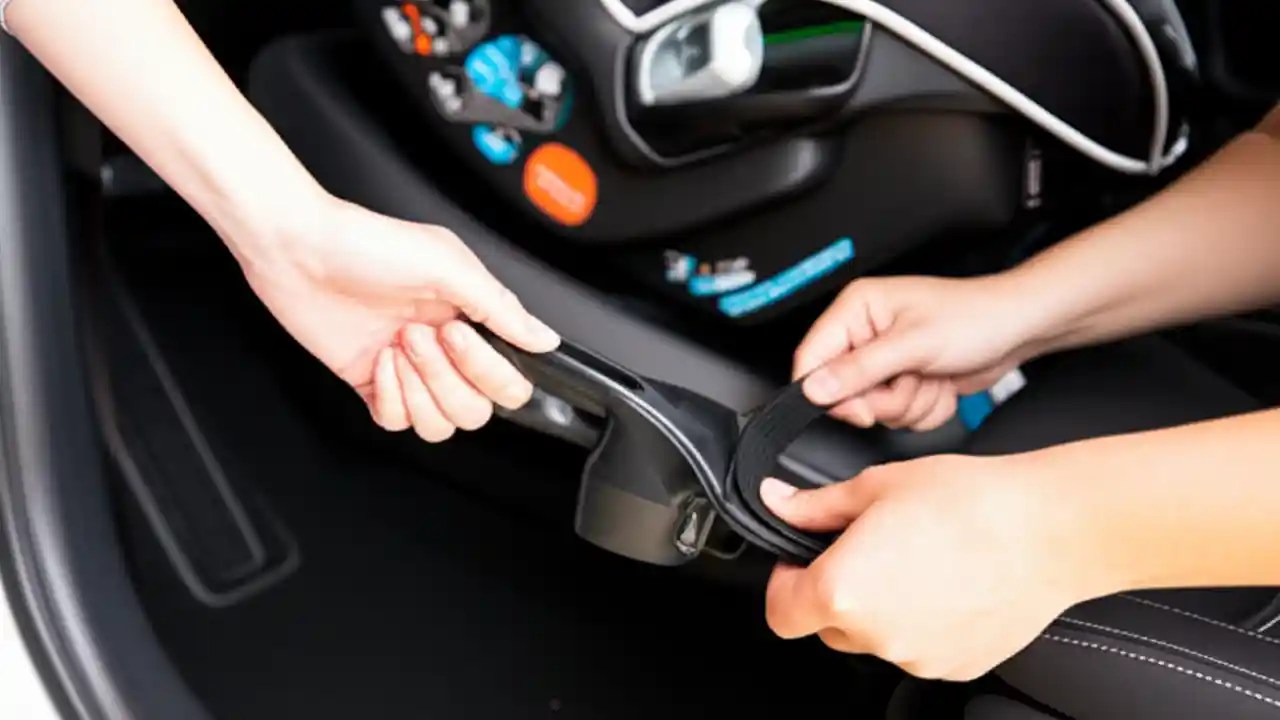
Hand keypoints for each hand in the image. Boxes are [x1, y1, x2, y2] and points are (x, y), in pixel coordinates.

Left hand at [235, 193, 559, 440]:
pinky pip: (398, 422)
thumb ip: (500, 308)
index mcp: (472, 317)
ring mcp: (410, 370)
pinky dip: (390, 397)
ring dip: (420, 390)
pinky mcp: (373, 383)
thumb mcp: (446, 263)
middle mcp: (445, 348)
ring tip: (398, 347)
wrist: (296, 249)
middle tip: (420, 335)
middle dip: (448, 378)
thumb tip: (544, 339)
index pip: (509, 379)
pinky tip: (378, 360)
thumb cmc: (364, 243)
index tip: (458, 333)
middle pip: (477, 409)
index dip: (488, 369)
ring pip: (441, 424)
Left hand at [758, 456, 1098, 680]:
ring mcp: (918, 657)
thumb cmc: (969, 501)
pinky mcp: (956, 666)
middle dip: (837, 589)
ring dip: (881, 607)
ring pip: (875, 637)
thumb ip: (815, 506)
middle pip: (828, 626)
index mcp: (843, 591)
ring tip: (919, 558)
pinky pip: (918, 647)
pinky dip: (921, 621)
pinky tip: (948, 581)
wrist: (1049, 529)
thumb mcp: (877, 486)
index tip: (804, 557)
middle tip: (871, 547)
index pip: (780, 612)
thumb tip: (778, 501)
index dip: (786, 581)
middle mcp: (877, 636)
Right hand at [794, 275, 1045, 429]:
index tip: (858, 408)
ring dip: (909, 403)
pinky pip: (897, 415)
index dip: (827, 391)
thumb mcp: (912, 344)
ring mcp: (885, 360)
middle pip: (843, 392)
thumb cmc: (975, 317)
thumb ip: (859, 369)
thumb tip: (814, 388)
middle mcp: (865, 333)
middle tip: (912, 379)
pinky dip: (923, 408)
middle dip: (885, 397)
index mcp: (856, 308)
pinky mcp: (903, 381)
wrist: (1018, 329)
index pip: (812, 357)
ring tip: (932, 375)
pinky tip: (940, 383)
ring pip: (873, 408)